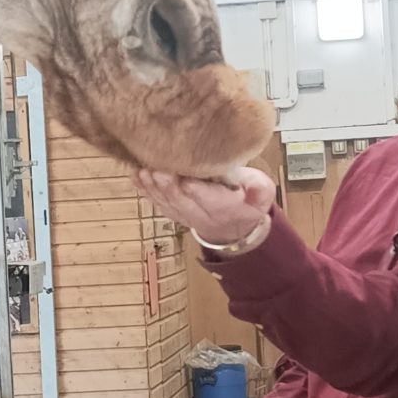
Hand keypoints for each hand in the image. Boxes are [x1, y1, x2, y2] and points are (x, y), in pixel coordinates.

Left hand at [138, 165, 275, 247]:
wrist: (233, 226)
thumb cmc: (246, 201)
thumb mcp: (262, 195)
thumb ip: (260, 189)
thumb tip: (257, 186)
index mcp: (226, 209)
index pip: (211, 201)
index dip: (198, 191)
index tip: (187, 180)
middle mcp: (201, 214)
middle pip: (182, 202)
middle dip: (169, 187)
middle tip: (157, 171)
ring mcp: (183, 214)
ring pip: (166, 203)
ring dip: (153, 188)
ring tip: (143, 171)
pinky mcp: (172, 209)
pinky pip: (156, 201)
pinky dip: (145, 190)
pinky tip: (135, 175)